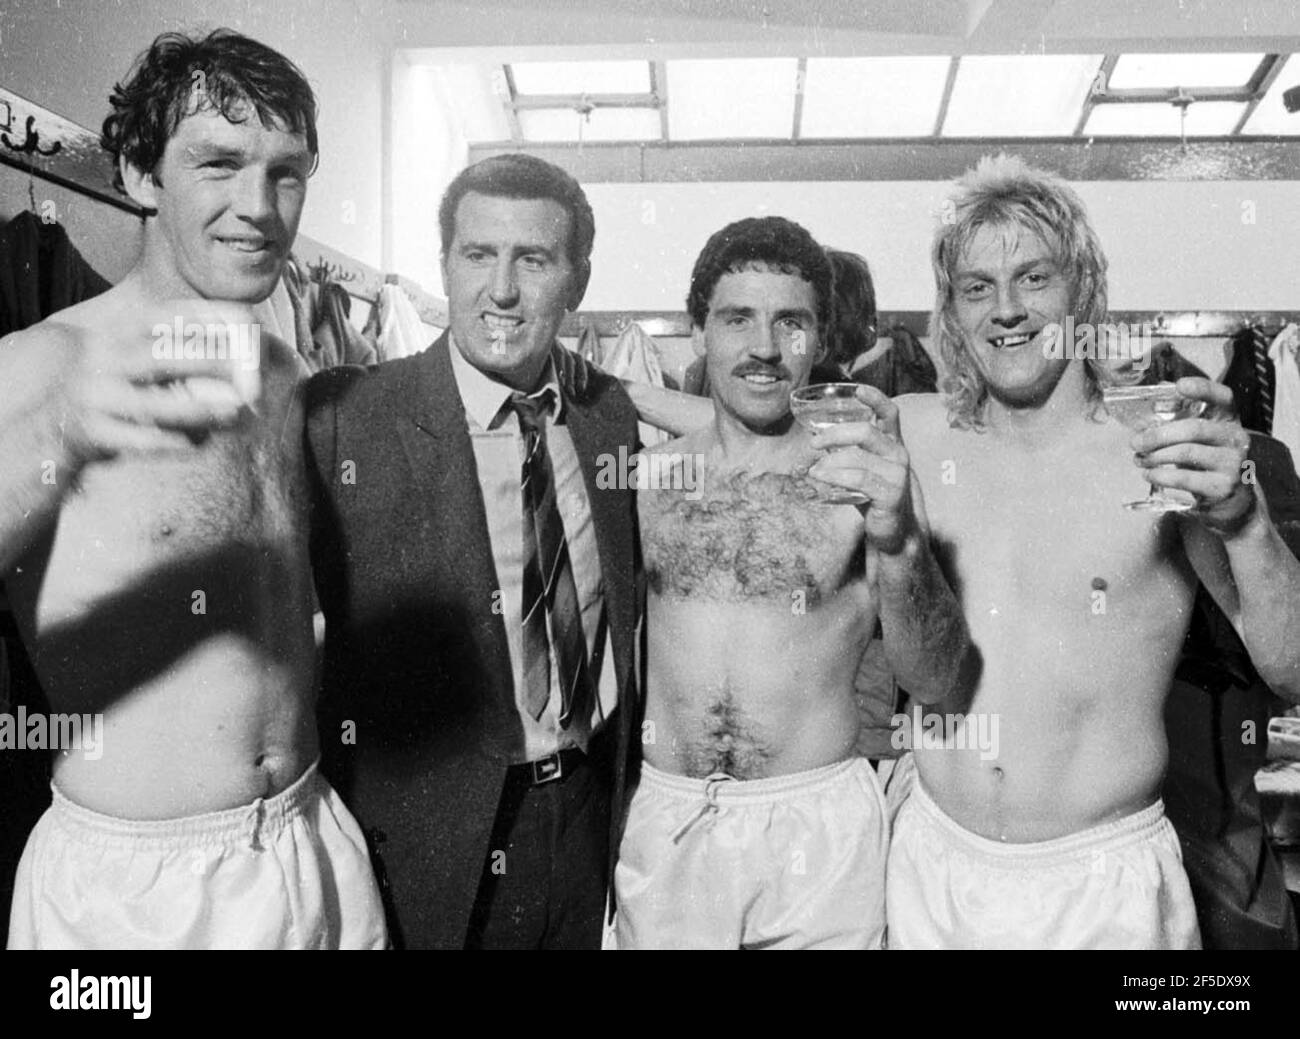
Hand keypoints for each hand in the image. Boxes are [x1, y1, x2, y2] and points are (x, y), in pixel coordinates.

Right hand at [41, 300, 260, 469]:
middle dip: (209, 359)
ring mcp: (97, 399)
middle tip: (248, 367)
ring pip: (154, 404)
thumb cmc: (107, 389)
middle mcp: (102, 363)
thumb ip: (166, 351)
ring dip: (200, 409)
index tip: (242, 318)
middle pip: (160, 357)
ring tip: (235, 410)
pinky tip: (202, 441)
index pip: (159, 317)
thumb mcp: (124, 358)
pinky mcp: (97, 434)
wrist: (47, 425)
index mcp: (111, 336)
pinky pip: (144, 440)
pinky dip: (176, 441)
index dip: (202, 317)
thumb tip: (233, 353)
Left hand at [807, 384, 917, 553]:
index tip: (858, 389)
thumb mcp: (862, 469)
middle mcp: (898, 454)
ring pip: (857, 457)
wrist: (895, 530)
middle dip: (834, 435)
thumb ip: (845, 454)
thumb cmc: (874, 495)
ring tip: (812, 470)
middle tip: (813, 444)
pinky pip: (859, 478)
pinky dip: (835, 476)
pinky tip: (821, 478)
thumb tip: (812, 443)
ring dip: (828, 462)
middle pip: (865, 431)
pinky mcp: (891, 493)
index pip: (889, 413)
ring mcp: (897, 474)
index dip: (875, 398)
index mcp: (892, 443)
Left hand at [1129, 376, 1255, 535]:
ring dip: (1154, 456)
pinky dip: (1160, 475)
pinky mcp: (1223, 487)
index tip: (1179, 386)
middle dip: (1157, 435)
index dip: (1203, 389)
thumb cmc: (1207, 465)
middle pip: (1194, 428)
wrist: (1234, 504)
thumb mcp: (1200, 442)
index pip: (1223, 398)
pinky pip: (1184, 478)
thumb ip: (1179, 426)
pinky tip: (1149, 474)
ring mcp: (1233, 464)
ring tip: (1139, 460)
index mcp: (1230, 421)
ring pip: (1186, 453)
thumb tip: (1144, 415)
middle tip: (1135, 442)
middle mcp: (1236, 439)